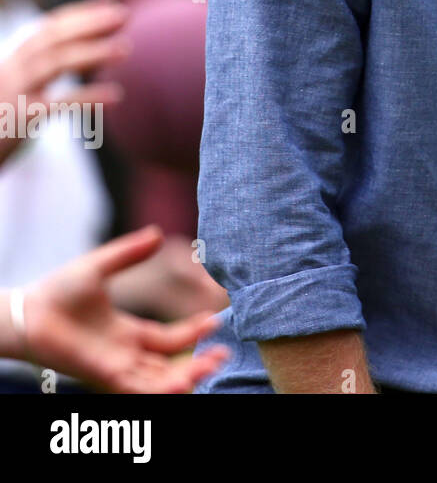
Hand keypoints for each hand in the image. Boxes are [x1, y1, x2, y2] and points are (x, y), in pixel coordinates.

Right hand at [0, 0, 130, 166]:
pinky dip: (88, 97)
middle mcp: (11, 69)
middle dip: (88, 24)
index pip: (48, 28)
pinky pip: (57, 105)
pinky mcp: (18, 119)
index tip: (112, 5)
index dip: (80, 15)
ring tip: (126, 48)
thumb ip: (55, 67)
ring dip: (91, 52)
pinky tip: (117, 95)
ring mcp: (13, 92)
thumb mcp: (24, 87)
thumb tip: (103, 50)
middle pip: (51, 39)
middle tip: (125, 14)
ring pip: (53, 64)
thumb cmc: (2, 118)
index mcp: (14, 59)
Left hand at [9, 225, 228, 392]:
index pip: (168, 340)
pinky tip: (183, 383)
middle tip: (225, 352)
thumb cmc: (57, 291)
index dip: (193, 332)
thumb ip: (129, 253)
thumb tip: (157, 233)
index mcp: (127, 332)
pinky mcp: (103, 375)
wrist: (27, 310)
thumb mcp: (101, 266)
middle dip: (199, 361)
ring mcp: (115, 367)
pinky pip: (138, 388)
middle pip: (169, 365)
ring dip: (187, 375)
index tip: (216, 319)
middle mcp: (124, 354)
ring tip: (214, 363)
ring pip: (159, 380)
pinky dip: (162, 389)